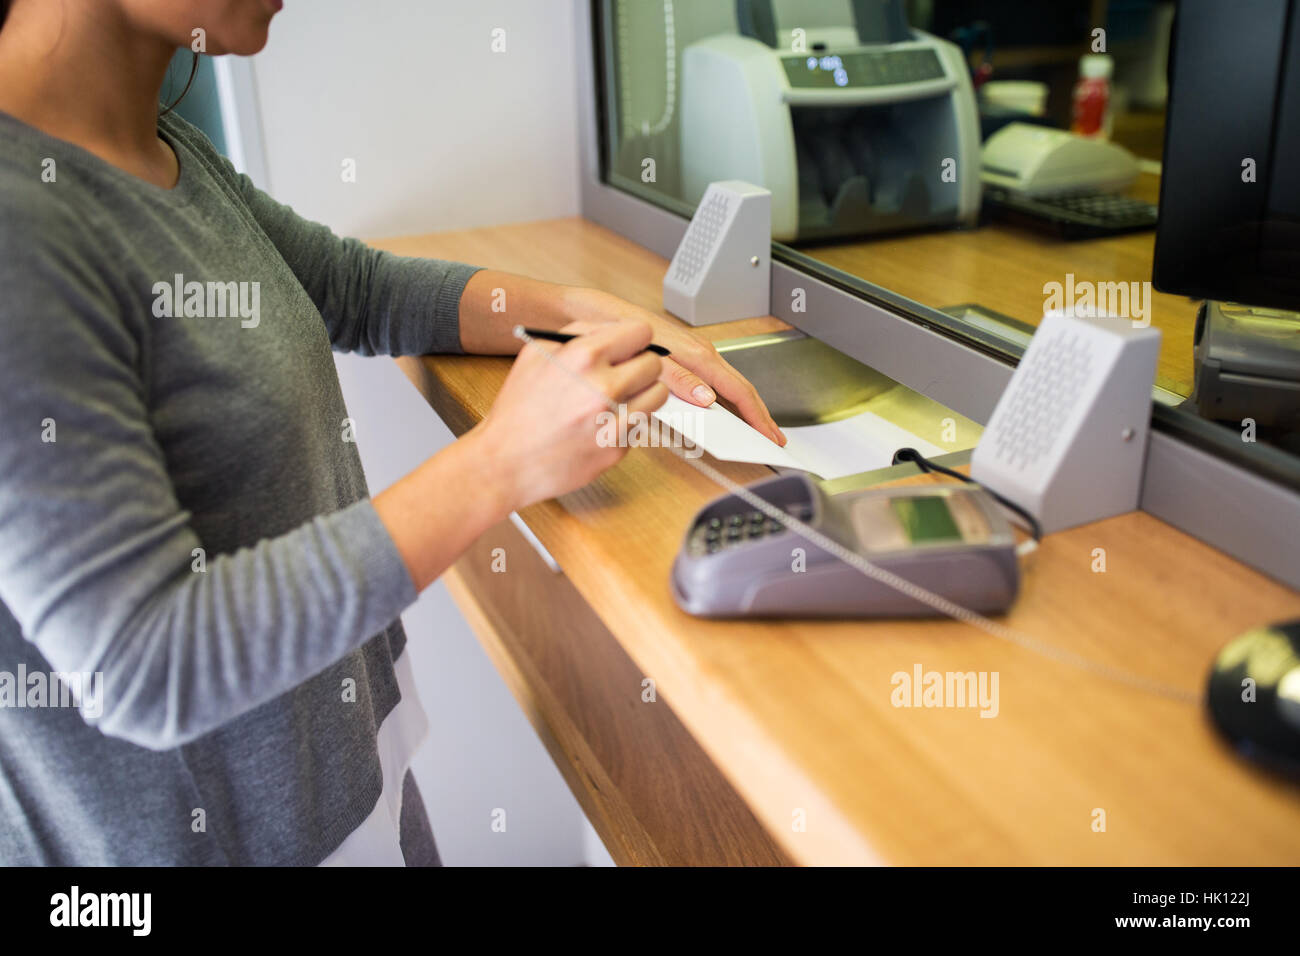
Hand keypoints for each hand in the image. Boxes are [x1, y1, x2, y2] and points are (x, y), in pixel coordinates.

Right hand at [474, 320, 667, 510]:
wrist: (506, 462)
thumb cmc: (519, 408)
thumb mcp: (536, 353)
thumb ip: (578, 333)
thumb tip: (614, 330)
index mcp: (583, 356)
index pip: (641, 333)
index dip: (634, 339)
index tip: (629, 348)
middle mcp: (603, 387)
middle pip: (654, 363)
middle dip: (640, 366)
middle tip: (622, 374)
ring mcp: (613, 421)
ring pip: (657, 394)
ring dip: (642, 393)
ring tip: (618, 398)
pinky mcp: (617, 449)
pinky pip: (642, 424)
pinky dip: (628, 422)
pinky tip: (603, 423)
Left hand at [557, 287, 786, 445]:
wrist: (596, 315)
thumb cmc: (620, 331)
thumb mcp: (648, 356)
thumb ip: (678, 377)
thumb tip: (707, 397)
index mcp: (697, 354)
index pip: (738, 389)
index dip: (757, 414)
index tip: (769, 434)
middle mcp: (700, 353)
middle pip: (739, 388)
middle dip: (758, 414)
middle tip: (773, 438)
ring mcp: (693, 356)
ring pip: (727, 386)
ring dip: (744, 408)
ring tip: (757, 429)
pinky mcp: (683, 359)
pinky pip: (713, 383)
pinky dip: (726, 400)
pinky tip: (727, 413)